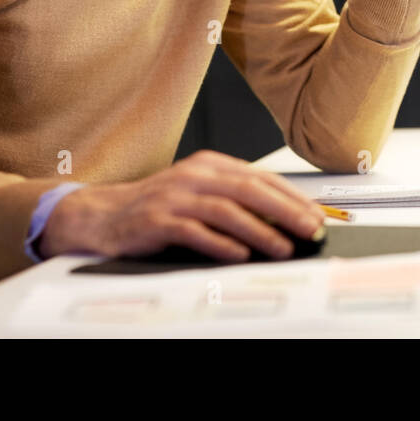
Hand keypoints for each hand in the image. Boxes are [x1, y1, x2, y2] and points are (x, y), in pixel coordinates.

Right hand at [37, 150, 324, 260]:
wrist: (102, 215)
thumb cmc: (158, 208)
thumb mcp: (198, 195)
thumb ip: (235, 202)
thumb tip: (284, 224)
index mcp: (209, 164)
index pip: (260, 177)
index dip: (292, 197)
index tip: (317, 216)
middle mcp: (193, 175)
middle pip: (249, 189)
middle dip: (286, 211)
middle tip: (311, 230)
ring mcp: (174, 196)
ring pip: (226, 210)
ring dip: (260, 230)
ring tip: (283, 248)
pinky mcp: (156, 220)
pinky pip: (194, 231)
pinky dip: (219, 243)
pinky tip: (239, 255)